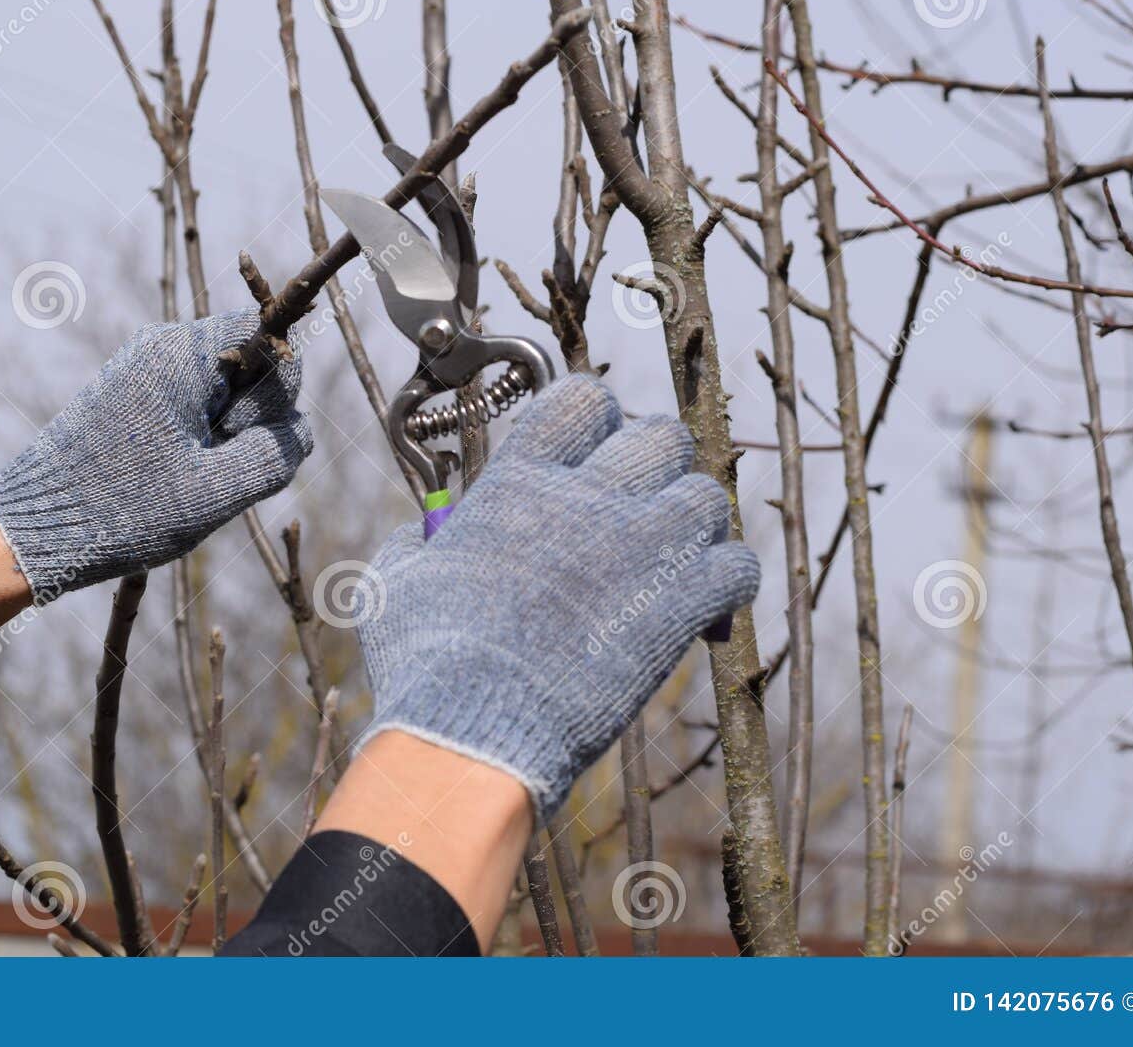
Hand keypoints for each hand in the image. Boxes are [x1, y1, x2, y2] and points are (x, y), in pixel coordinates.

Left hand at [0, 310, 310, 600]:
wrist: (32, 530)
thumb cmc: (124, 509)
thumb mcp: (218, 490)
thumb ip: (277, 453)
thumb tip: (300, 432)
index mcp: (181, 353)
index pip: (271, 342)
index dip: (275, 397)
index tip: (231, 438)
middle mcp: (162, 348)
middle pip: (251, 369)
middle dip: (248, 422)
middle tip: (207, 468)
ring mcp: (144, 373)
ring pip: (225, 396)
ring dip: (223, 441)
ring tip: (184, 480)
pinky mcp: (133, 400)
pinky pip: (195, 410)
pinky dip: (199, 446)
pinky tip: (170, 480)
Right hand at [354, 374, 758, 819]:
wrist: (471, 733)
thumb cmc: (423, 664)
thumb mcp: (394, 586)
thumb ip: (416, 546)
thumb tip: (421, 535)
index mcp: (519, 482)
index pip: (581, 399)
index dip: (597, 417)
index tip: (592, 448)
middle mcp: (586, 500)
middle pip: (661, 436)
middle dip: (657, 465)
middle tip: (640, 507)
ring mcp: (640, 549)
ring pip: (708, 496)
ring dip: (696, 525)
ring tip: (675, 560)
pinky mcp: (677, 607)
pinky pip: (738, 568)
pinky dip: (729, 586)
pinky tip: (705, 614)